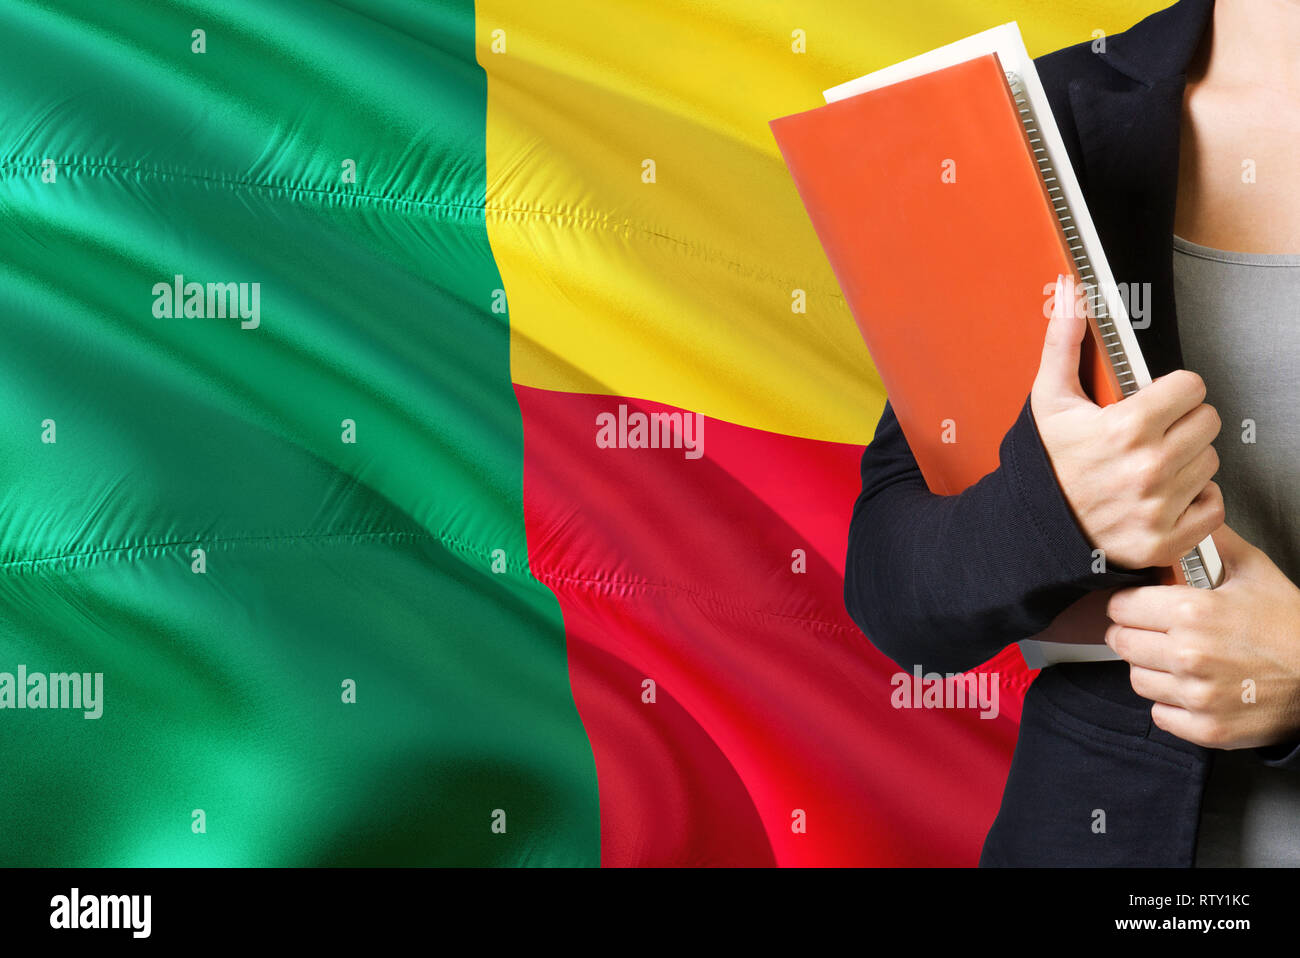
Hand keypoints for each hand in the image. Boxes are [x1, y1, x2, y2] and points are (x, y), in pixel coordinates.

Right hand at [1030, 275, 1224, 569]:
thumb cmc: (1043, 464)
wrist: (1029, 530)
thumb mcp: (1049, 400)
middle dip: (1183, 423)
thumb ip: (1065, 343)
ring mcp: (1160, 507)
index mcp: (1126, 428)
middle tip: (1153, 432)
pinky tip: (1165, 495)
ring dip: (1188, 461)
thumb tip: (1071, 292)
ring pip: (1210, 463)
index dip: (1173, 390)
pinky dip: (1195, 501)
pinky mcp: (1167, 539)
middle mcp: (1148, 468)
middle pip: (1207, 423)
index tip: (1155, 400)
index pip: (1192, 387)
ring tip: (1152, 465)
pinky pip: (1213, 507)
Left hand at [1105, 524, 1299, 748]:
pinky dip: (1171, 704)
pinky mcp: (1206, 729)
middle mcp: (1187, 655)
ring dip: (1151, 669)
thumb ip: (1214, 543)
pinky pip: (1159, 714)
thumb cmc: (1291, 625)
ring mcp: (1196, 695)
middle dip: (1134, 633)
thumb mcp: (1256, 572)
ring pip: (1136, 678)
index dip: (1129, 603)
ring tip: (1178, 660)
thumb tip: (1194, 516)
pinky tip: (1193, 688)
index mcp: (1192, 612)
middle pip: (1121, 642)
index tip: (1140, 605)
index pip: (1120, 606)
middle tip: (1156, 632)